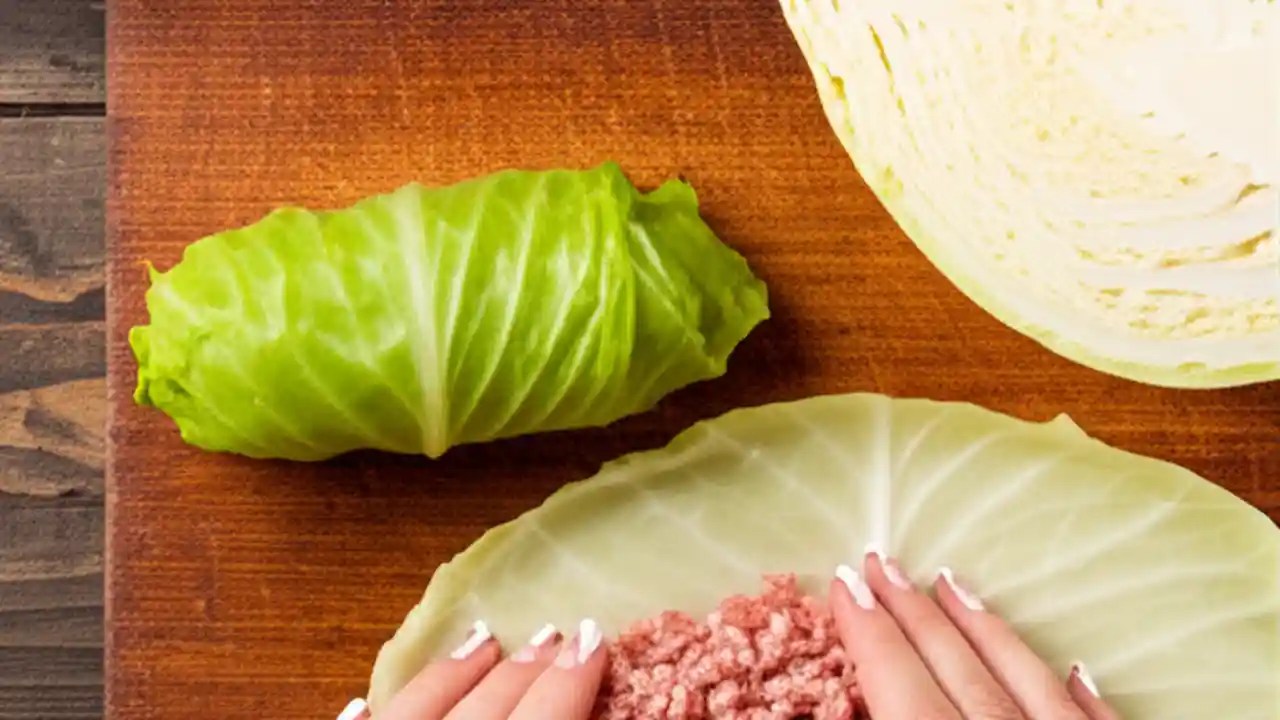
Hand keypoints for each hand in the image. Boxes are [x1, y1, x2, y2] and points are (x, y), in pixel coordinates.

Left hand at [341, 620, 605, 719]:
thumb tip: (620, 713)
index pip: (547, 713)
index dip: (574, 676)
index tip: (594, 636)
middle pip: (489, 705)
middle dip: (524, 668)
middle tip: (551, 633)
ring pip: (419, 705)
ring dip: (454, 672)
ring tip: (482, 638)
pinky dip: (365, 717)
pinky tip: (364, 701)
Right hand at [832, 552, 1118, 719]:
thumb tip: (840, 703)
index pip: (895, 675)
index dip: (866, 628)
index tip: (844, 581)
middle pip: (954, 665)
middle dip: (913, 610)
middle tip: (882, 560)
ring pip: (1025, 677)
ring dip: (984, 628)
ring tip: (953, 582)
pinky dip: (1082, 694)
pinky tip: (1076, 667)